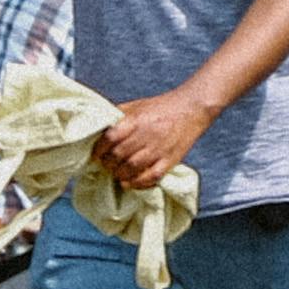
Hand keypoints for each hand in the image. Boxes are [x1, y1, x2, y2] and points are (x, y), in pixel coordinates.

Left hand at [97, 88, 213, 188]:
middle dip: (108, 163)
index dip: (100, 148)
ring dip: (119, 174)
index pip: (111, 137)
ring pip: (132, 168)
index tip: (96, 154)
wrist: (191, 109)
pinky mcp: (171, 160)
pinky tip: (130, 183)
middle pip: (119, 155)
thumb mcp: (137, 105)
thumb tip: (99, 129)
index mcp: (136, 119)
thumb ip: (118, 116)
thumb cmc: (161, 107)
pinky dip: (138, 183)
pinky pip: (152, 177)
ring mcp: (159, 149)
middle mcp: (147, 134)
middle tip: (106, 165)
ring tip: (116, 173)